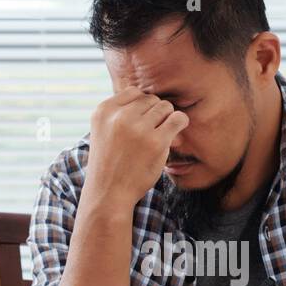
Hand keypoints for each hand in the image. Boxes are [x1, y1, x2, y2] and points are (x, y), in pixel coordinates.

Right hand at [85, 87, 189, 207]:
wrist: (108, 193)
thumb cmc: (110, 163)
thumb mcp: (104, 131)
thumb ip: (121, 113)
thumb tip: (153, 98)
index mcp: (104, 111)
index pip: (133, 92)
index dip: (141, 106)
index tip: (142, 122)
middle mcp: (120, 116)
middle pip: (150, 99)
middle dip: (155, 113)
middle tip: (152, 132)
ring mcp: (138, 128)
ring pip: (165, 107)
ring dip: (167, 119)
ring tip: (161, 135)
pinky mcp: (156, 142)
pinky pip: (178, 119)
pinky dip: (181, 122)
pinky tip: (177, 132)